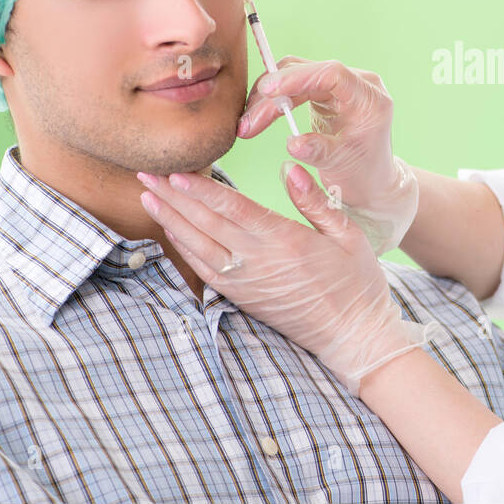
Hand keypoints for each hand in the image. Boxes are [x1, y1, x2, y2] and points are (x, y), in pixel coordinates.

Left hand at [137, 161, 444, 394]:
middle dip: (173, 198)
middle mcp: (259, 261)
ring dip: (170, 221)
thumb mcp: (348, 234)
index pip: (233, 208)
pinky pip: (204, 271)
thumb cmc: (357, 282)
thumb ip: (315, 200)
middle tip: (146, 175)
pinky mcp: (242, 298)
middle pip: (206, 223)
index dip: (201, 190)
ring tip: (148, 198)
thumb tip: (289, 167)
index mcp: (286, 240)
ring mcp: (246, 282)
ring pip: (198, 246)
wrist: (353, 336)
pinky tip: (170, 232)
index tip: (175, 172)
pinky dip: (183, 250)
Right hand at [238, 57, 416, 254]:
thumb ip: (320, 152)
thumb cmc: (362, 173)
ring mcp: (340, 86)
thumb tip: (292, 143)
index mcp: (370, 98)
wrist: (370, 181)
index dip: (297, 78)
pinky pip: (294, 87)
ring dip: (268, 98)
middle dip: (272, 95)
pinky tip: (257, 118)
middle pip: (307, 73)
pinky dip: (274, 102)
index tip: (267, 91)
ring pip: (296, 77)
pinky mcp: (325, 92)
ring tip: (247, 124)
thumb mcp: (342, 165)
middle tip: (247, 123)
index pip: (332, 74)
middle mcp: (357, 84)